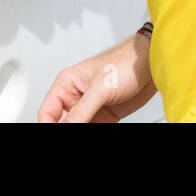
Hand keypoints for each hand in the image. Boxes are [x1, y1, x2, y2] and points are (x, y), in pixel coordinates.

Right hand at [37, 32, 156, 122]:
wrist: (149, 65)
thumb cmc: (124, 62)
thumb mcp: (99, 89)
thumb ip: (81, 111)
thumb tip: (66, 126)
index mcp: (66, 84)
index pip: (47, 113)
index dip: (49, 126)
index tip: (58, 132)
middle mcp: (75, 97)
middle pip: (61, 123)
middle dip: (66, 129)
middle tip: (83, 127)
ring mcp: (90, 108)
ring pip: (77, 127)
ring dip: (81, 131)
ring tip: (95, 124)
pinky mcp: (104, 116)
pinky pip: (92, 129)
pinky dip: (94, 132)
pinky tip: (100, 129)